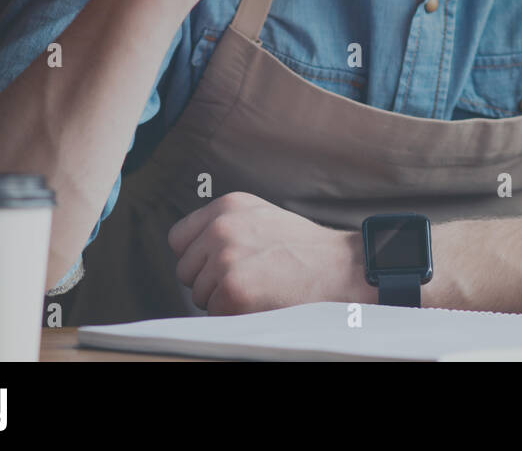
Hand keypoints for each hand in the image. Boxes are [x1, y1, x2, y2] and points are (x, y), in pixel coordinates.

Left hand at [168, 192, 367, 314]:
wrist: (342, 269)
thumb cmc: (307, 250)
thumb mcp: (262, 218)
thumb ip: (226, 228)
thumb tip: (194, 254)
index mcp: (228, 206)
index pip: (178, 238)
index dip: (196, 256)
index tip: (217, 264)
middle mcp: (221, 227)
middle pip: (185, 270)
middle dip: (209, 281)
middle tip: (248, 278)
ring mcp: (225, 259)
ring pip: (199, 295)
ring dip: (223, 300)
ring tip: (260, 288)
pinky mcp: (231, 290)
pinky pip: (214, 314)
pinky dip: (235, 315)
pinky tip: (263, 301)